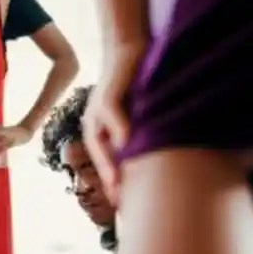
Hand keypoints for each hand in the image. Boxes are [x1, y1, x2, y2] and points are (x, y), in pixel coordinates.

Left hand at [82, 42, 145, 205]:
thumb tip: (157, 160)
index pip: (105, 164)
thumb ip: (142, 135)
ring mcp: (98, 111)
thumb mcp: (140, 114)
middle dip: (110, 181)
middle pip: (100, 159)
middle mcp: (94, 124)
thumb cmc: (139, 83)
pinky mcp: (107, 95)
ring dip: (111, 163)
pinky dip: (120, 129)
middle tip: (120, 204)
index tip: (122, 205)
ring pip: (101, 143)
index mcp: (101, 131)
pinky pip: (111, 115)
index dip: (114, 184)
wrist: (130, 48)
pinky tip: (128, 143)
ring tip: (121, 184)